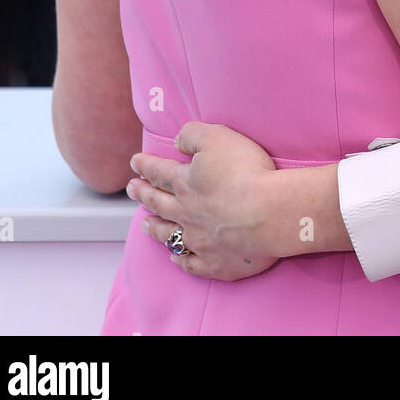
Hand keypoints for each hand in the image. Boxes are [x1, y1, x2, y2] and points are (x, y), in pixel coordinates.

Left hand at [128, 122, 281, 280]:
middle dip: (143, 194)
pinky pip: (191, 264)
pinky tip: (176, 258)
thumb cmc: (245, 172)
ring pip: (169, 234)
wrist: (267, 214)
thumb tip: (176, 140)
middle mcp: (186, 212)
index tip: (135, 162)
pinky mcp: (215, 262)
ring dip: (156, 228)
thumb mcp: (218, 138)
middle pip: (158, 203)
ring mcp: (198, 240)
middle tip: (132, 189)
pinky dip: (181, 260)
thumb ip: (194, 134)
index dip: (146, 165)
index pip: (159, 171)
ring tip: (145, 224)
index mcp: (186, 182)